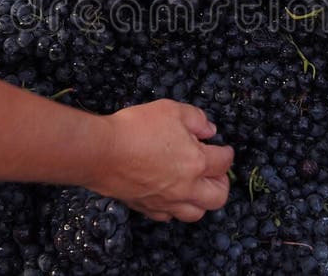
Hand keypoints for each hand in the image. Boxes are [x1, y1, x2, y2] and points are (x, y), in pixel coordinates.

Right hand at [88, 99, 233, 221]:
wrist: (100, 152)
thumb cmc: (135, 129)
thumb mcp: (171, 110)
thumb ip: (196, 119)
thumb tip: (209, 130)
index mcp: (197, 162)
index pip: (223, 163)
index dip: (227, 153)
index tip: (224, 149)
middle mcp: (186, 187)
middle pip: (218, 197)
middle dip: (221, 184)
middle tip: (215, 172)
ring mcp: (166, 201)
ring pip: (195, 213)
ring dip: (200, 201)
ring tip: (195, 187)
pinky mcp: (146, 207)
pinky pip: (167, 216)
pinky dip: (174, 208)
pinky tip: (169, 195)